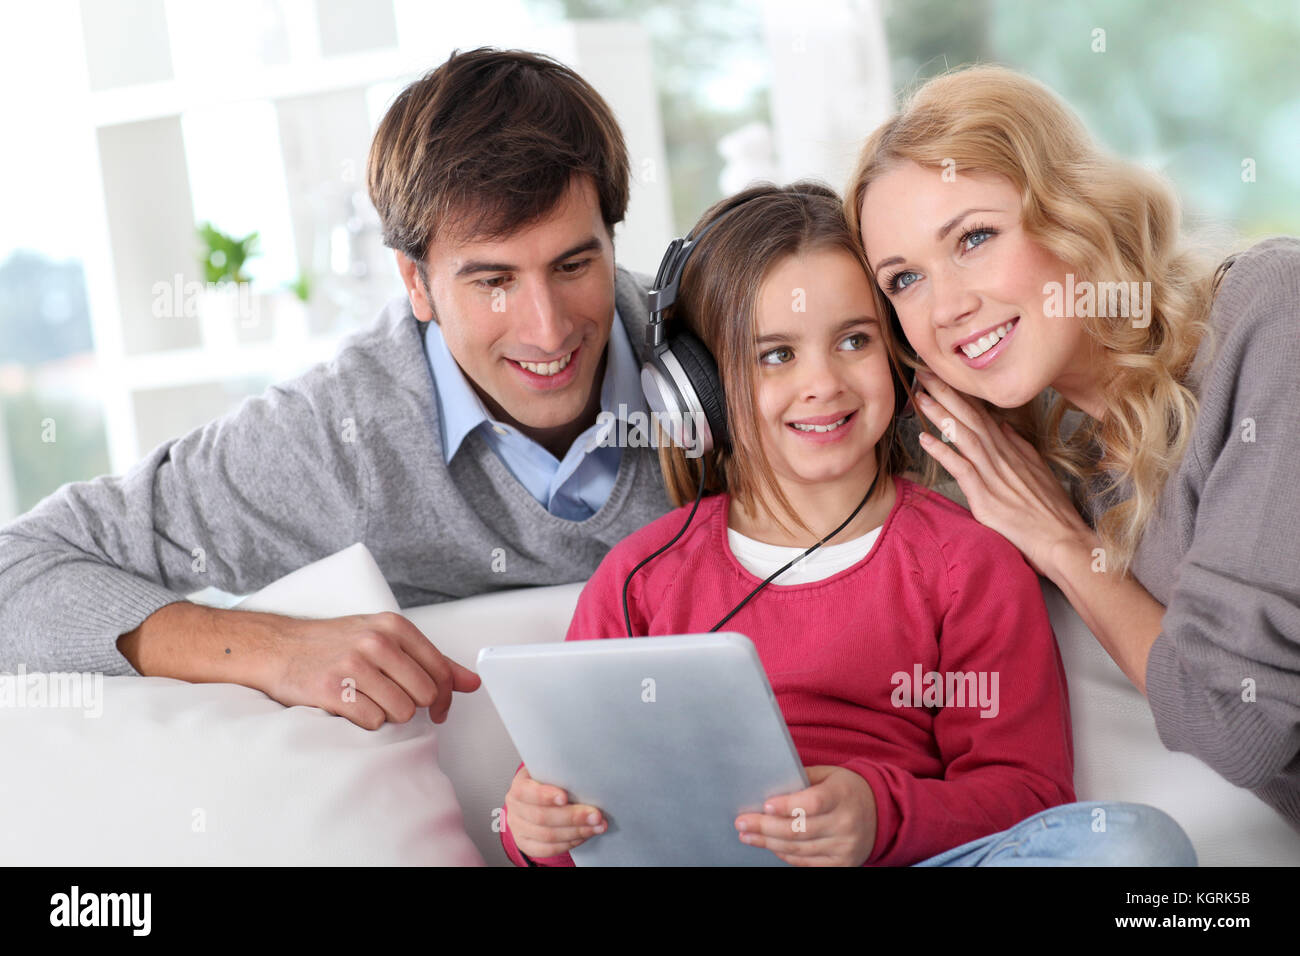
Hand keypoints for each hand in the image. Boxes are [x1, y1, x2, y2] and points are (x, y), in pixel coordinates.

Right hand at [262, 611, 480, 729]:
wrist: (279, 647)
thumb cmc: (335, 644)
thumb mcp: (385, 639)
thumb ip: (430, 660)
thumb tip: (472, 682)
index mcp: (394, 626)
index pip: (440, 670)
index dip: (444, 697)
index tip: (438, 708)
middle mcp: (377, 642)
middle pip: (423, 695)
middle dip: (412, 705)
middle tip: (389, 699)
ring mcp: (354, 665)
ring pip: (401, 712)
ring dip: (387, 714)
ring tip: (367, 700)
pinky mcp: (334, 690)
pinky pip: (372, 722)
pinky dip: (365, 722)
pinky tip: (350, 707)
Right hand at [505, 766, 605, 859]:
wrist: (537, 801)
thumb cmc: (549, 783)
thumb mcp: (550, 772)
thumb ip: (561, 774)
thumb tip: (585, 775)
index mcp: (519, 786)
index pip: (525, 792)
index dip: (544, 795)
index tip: (565, 797)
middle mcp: (515, 808)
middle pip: (541, 817)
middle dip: (572, 817)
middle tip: (595, 815)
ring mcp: (519, 829)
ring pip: (548, 836)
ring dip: (577, 831)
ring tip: (597, 826)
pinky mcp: (527, 844)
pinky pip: (549, 849)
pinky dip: (570, 843)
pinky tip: (585, 835)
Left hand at [734, 766, 876, 865]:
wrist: (881, 812)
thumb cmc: (847, 789)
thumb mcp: (829, 774)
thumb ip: (802, 778)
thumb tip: (768, 786)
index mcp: (843, 795)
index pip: (812, 803)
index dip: (788, 806)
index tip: (765, 805)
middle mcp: (846, 823)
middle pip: (799, 830)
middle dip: (765, 827)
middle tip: (741, 823)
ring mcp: (845, 847)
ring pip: (799, 849)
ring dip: (768, 843)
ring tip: (747, 835)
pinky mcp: (842, 863)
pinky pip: (806, 862)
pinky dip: (785, 855)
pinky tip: (770, 845)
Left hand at [911, 367, 1092, 577]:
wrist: (1065, 540)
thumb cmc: (1052, 512)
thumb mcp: (1038, 471)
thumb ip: (1019, 448)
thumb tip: (1002, 426)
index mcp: (1012, 450)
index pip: (983, 415)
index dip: (962, 394)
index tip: (944, 376)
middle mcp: (1002, 457)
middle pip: (971, 417)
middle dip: (947, 393)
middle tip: (925, 371)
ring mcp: (994, 475)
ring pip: (964, 437)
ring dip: (941, 415)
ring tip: (920, 396)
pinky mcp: (986, 498)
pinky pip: (961, 469)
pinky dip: (943, 453)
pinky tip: (925, 439)